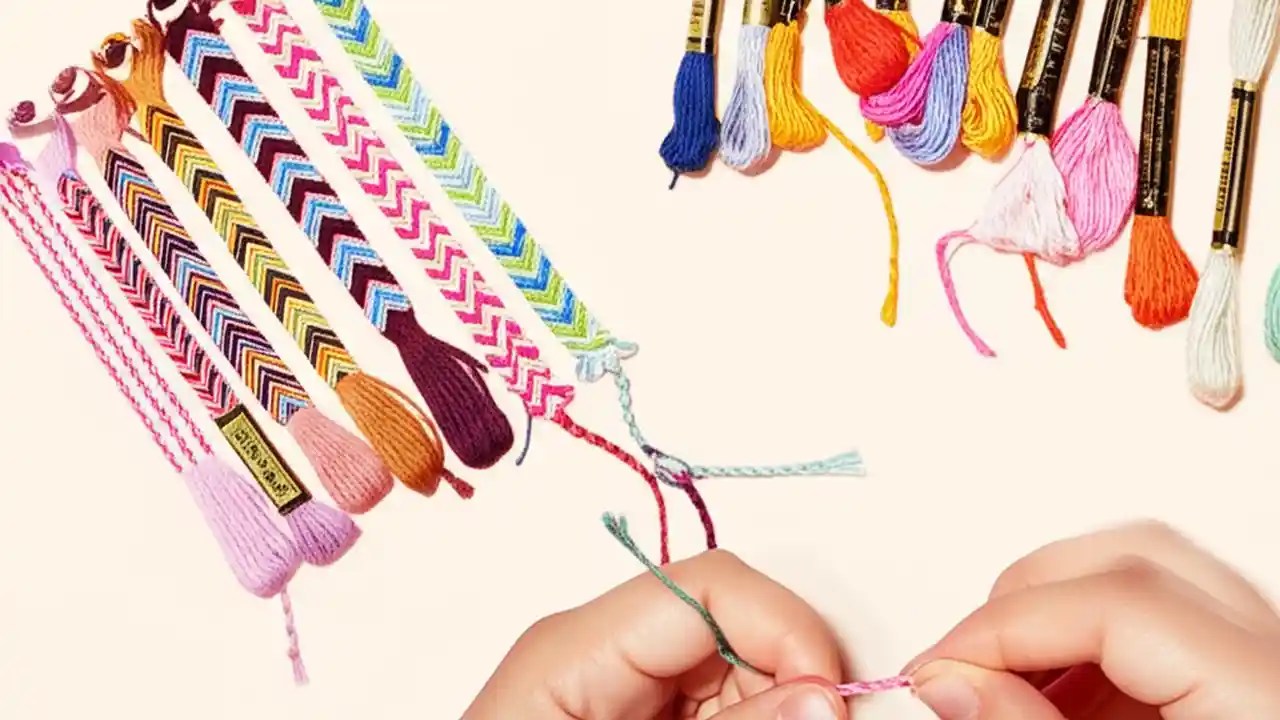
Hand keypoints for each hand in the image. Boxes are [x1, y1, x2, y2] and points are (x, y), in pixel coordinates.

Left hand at [464, 549, 849, 718]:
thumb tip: (821, 698)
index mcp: (578, 650)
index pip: (711, 586)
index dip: (787, 630)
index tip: (832, 705)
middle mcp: (604, 657)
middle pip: (737, 628)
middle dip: (795, 683)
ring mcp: (624, 693)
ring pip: (743, 676)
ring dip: (779, 714)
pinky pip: (723, 712)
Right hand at [908, 521, 1279, 718]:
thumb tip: (951, 682)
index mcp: (1266, 691)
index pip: (1117, 600)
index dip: (1004, 624)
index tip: (939, 667)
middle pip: (1132, 557)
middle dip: (1022, 603)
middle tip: (963, 668)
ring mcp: (1272, 659)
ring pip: (1148, 573)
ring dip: (1054, 618)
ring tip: (1004, 684)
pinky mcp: (1254, 678)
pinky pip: (1167, 621)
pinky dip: (1092, 646)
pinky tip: (1056, 699)